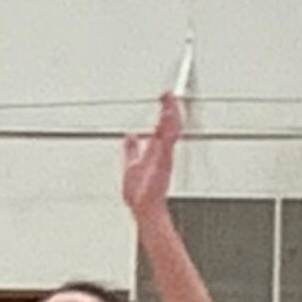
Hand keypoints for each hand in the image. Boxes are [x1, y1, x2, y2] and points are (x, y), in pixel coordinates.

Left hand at [120, 92, 183, 215]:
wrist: (143, 208)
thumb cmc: (139, 194)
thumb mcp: (131, 164)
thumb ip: (131, 149)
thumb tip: (129, 136)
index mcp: (156, 152)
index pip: (163, 126)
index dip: (165, 111)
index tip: (164, 98)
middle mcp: (162, 153)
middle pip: (170, 125)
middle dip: (170, 108)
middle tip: (169, 93)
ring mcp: (164, 157)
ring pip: (171, 130)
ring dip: (171, 114)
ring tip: (170, 99)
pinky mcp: (164, 162)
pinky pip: (168, 141)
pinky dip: (169, 128)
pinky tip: (167, 116)